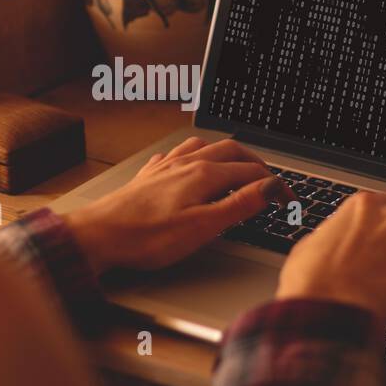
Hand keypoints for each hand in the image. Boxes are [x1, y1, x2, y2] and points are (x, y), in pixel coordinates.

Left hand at [63, 136, 296, 274]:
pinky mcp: (148, 176)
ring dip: (225, 154)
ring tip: (236, 165)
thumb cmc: (145, 237)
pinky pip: (177, 154)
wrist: (97, 236)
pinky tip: (189, 165)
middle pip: (230, 150)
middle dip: (255, 161)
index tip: (288, 200)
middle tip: (269, 180)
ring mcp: (164, 167)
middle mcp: (185, 163)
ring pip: (203, 147)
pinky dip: (194, 156)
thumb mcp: (202, 227)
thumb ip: (238, 206)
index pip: (251, 171)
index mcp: (203, 174)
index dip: (275, 184)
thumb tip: (269, 189)